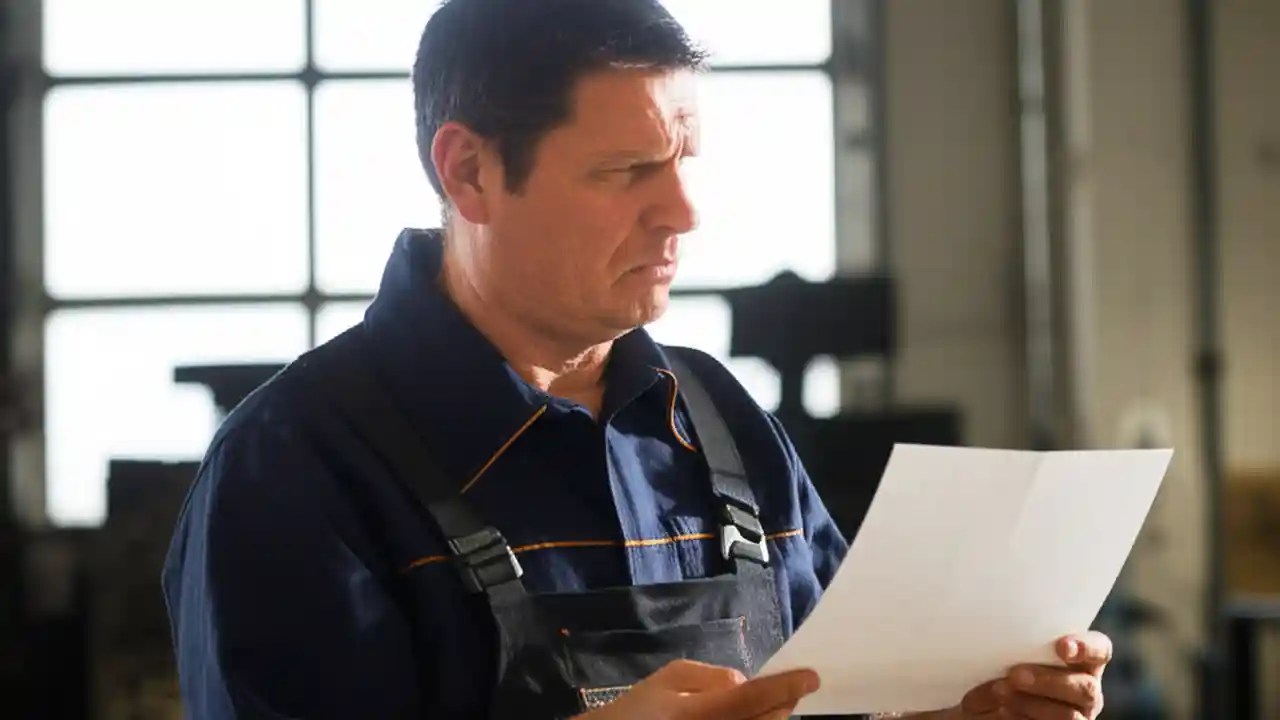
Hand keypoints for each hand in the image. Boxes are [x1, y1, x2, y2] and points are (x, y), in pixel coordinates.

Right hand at [574, 660, 820, 719]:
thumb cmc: (635, 712)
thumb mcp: (666, 680)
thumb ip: (708, 676)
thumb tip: (744, 682)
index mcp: (696, 713)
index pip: (750, 698)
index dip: (784, 687)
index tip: (812, 677)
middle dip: (784, 706)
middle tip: (796, 691)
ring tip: (777, 705)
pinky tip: (757, 716)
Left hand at [953, 632, 1110, 718]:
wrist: (988, 701)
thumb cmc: (1003, 665)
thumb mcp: (1012, 649)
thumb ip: (1020, 641)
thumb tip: (998, 627)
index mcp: (1083, 660)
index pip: (1100, 649)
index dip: (1087, 647)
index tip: (1062, 646)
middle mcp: (1086, 688)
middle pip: (1085, 687)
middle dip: (1048, 681)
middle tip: (1015, 675)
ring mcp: (1078, 715)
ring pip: (1068, 715)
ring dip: (1030, 703)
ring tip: (1000, 692)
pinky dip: (1024, 718)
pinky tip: (1002, 710)